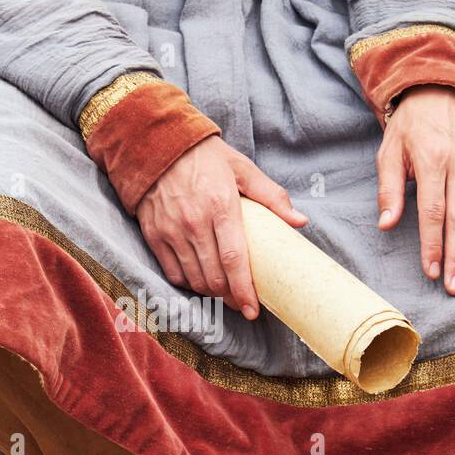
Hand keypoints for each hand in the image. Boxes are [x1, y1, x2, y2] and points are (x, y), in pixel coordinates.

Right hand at [136, 135, 306, 318]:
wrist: (157, 144)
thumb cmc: (205, 156)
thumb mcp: (242, 168)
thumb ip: (272, 196)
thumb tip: (300, 222)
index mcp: (221, 206)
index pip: (234, 259)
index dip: (244, 290)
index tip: (253, 310)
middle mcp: (194, 222)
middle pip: (214, 276)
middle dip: (230, 296)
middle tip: (242, 301)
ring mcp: (171, 230)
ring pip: (194, 279)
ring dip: (211, 292)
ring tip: (224, 292)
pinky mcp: (154, 234)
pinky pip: (173, 272)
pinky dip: (188, 283)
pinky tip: (200, 281)